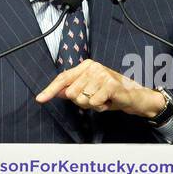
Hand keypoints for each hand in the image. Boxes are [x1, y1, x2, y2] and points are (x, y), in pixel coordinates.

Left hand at [34, 58, 165, 118]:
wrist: (133, 97)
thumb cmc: (109, 93)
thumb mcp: (88, 90)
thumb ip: (70, 90)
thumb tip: (53, 93)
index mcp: (85, 66)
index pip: (63, 78)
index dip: (50, 90)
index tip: (39, 99)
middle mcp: (93, 67)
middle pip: (71, 93)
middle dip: (81, 102)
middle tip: (95, 98)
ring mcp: (102, 74)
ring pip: (82, 99)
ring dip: (92, 105)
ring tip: (103, 99)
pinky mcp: (110, 84)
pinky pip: (93, 103)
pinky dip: (100, 107)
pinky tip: (108, 102)